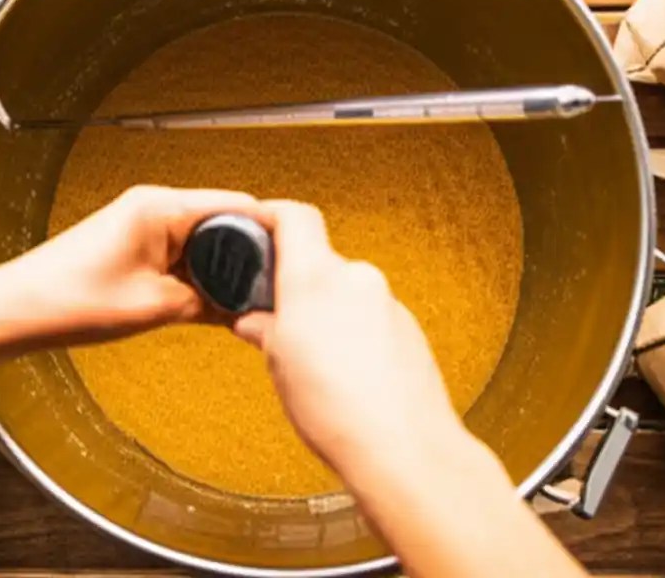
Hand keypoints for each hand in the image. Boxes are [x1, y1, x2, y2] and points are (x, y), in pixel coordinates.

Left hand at [0, 185, 267, 342]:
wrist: (18, 310)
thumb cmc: (68, 301)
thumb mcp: (156, 308)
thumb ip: (209, 303)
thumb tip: (247, 307)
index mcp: (161, 207)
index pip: (237, 205)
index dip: (270, 231)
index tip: (296, 256)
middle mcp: (155, 205)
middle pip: (225, 220)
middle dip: (250, 252)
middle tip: (277, 286)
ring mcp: (145, 222)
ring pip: (206, 239)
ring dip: (224, 265)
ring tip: (247, 296)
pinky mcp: (137, 242)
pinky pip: (184, 252)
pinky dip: (200, 272)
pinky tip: (211, 298)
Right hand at [234, 201, 464, 474]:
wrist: (401, 448)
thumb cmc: (339, 410)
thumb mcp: (279, 365)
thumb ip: (266, 329)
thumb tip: (256, 322)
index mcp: (316, 277)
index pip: (294, 217)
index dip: (271, 215)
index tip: (256, 224)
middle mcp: (356, 279)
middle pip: (319, 261)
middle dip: (295, 288)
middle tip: (275, 323)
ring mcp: (388, 303)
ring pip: (345, 293)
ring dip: (325, 316)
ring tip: (310, 364)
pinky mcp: (408, 330)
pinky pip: (369, 319)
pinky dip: (352, 336)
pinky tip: (343, 375)